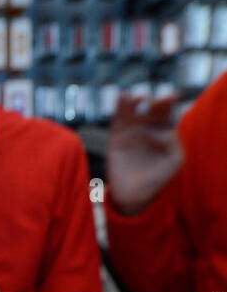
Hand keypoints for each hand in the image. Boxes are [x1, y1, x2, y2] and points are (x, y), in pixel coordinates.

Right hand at [107, 92, 184, 215]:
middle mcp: (147, 127)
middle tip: (153, 101)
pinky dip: (120, 106)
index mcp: (163, 130)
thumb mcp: (175, 160)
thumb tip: (161, 130)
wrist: (134, 195)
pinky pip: (118, 118)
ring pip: (133, 109)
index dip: (168, 101)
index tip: (170, 97)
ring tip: (137, 98)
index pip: (166, 111)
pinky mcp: (117, 137)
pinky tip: (123, 96)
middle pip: (150, 106)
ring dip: (135, 99)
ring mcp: (131, 130)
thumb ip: (173, 142)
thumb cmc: (158, 179)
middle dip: (153, 101)